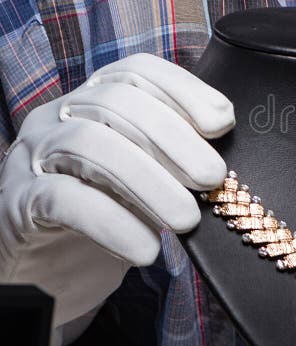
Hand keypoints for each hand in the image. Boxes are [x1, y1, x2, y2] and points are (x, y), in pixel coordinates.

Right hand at [0, 53, 233, 339]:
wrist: (48, 274)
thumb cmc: (110, 216)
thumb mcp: (146, 177)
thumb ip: (175, 157)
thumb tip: (225, 157)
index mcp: (92, 99)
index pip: (136, 72)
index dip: (183, 89)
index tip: (222, 122)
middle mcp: (58, 115)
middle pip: (117, 103)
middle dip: (174, 139)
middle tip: (213, 178)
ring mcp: (32, 156)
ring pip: (90, 145)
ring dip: (149, 182)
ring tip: (186, 220)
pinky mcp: (17, 203)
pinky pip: (64, 200)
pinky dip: (113, 224)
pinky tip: (147, 249)